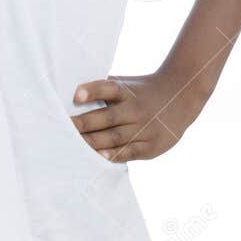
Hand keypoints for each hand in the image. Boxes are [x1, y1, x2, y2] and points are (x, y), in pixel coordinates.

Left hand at [69, 70, 209, 162]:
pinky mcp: (151, 146)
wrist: (181, 97)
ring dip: (92, 142)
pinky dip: (113, 155)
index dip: (92, 91)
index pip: (107, 88)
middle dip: (82, 124)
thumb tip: (69, 94)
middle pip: (106, 118)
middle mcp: (135, 109)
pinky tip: (98, 156)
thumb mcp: (125, 84)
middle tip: (59, 128)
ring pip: (114, 137)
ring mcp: (145, 128)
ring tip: (70, 146)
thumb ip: (102, 89)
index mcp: (126, 91)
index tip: (76, 95)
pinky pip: (129, 152)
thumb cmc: (141, 91)